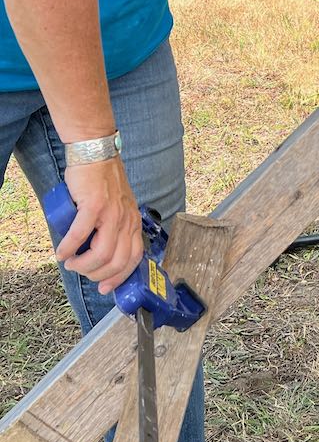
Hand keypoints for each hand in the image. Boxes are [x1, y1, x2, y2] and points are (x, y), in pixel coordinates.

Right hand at [58, 157, 143, 293]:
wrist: (95, 154)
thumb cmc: (103, 181)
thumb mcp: (119, 207)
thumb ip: (117, 226)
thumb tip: (102, 253)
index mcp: (133, 222)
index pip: (134, 258)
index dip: (120, 277)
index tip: (105, 287)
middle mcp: (126, 219)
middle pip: (117, 261)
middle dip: (98, 275)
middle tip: (83, 272)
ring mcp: (112, 212)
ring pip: (101, 254)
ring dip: (83, 265)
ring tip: (71, 263)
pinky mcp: (94, 205)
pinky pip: (80, 235)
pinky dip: (69, 248)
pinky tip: (62, 252)